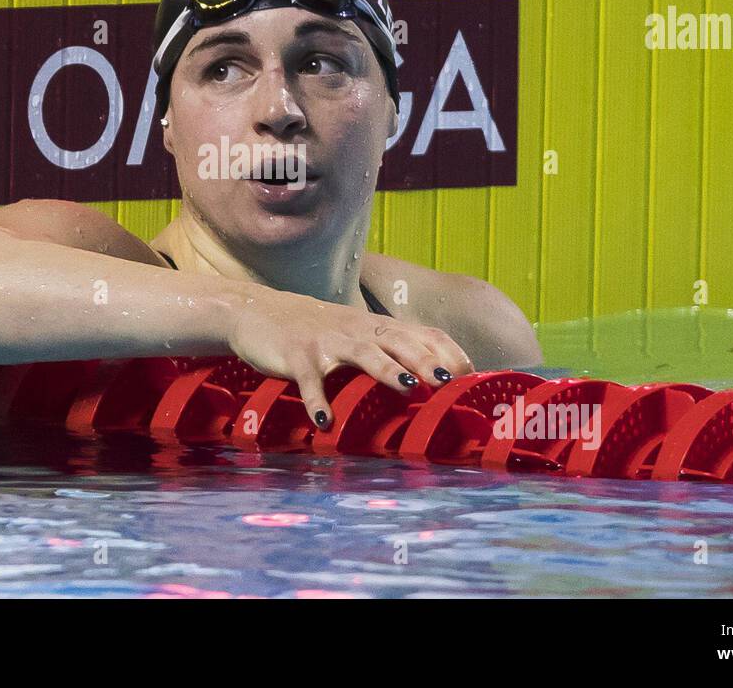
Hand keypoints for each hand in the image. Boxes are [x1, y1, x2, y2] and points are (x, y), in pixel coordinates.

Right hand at [226, 289, 474, 428]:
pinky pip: (310, 380)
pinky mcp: (298, 356)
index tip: (473, 377)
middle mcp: (357, 330)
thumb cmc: (317, 330)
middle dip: (426, 361)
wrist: (260, 310)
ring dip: (386, 370)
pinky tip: (325, 422)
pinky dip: (317, 400)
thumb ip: (389, 349)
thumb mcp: (356, 333)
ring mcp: (327, 342)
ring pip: (363, 353)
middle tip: (448, 383)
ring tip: (407, 388)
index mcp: (376, 327)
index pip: (423, 333)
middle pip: (399, 341)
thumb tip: (433, 379)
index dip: (449, 353)